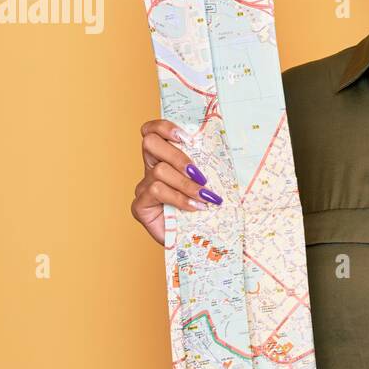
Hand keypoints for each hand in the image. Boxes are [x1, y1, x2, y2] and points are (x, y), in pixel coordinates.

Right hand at [130, 119, 221, 245]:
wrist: (196, 240)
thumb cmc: (204, 208)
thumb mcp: (207, 181)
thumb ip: (207, 164)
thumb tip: (228, 144)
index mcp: (164, 157)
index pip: (153, 130)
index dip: (165, 127)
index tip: (188, 137)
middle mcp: (150, 169)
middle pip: (150, 143)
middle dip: (178, 156)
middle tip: (200, 174)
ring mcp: (142, 187)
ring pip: (159, 171)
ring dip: (187, 184)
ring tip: (206, 197)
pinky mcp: (140, 206)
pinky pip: (157, 192)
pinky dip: (180, 198)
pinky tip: (195, 207)